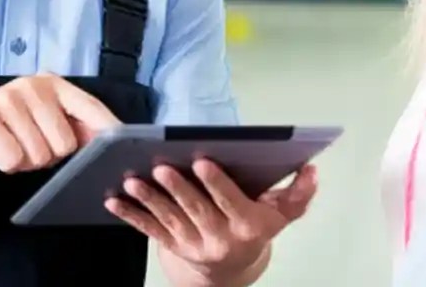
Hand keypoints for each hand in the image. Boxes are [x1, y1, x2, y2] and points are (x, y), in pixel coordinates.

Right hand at [0, 73, 120, 172]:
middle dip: (48, 156)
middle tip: (25, 143)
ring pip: (41, 156)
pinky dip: (5, 165)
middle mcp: (33, 86)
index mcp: (50, 84)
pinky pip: (14, 160)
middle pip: (66, 143)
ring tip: (9, 145)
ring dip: (26, 161)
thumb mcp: (37, 120)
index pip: (90, 107)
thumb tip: (108, 140)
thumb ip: (69, 125)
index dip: (109, 130)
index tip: (126, 146)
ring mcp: (9, 99)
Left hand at [105, 159, 317, 283]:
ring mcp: (193, 244)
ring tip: (132, 181)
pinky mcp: (172, 246)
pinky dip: (131, 216)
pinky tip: (113, 201)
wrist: (233, 264)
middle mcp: (220, 239)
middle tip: (162, 167)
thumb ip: (296, 194)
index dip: (217, 183)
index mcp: (247, 226)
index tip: (203, 160)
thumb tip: (311, 170)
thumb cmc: (256, 225)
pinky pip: (149, 230)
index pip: (232, 203)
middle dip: (178, 189)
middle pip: (197, 211)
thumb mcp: (281, 213)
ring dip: (149, 200)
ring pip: (169, 220)